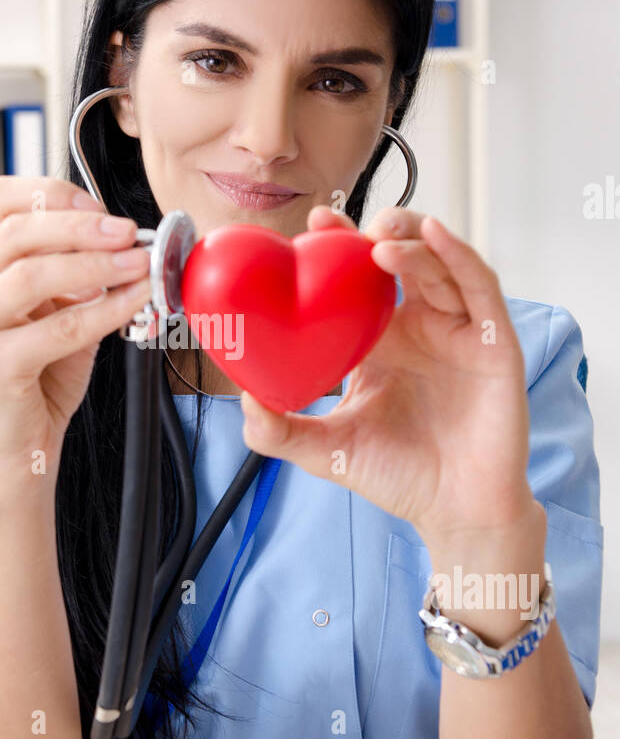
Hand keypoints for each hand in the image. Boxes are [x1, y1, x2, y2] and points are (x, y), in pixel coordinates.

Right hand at [0, 176, 151, 470]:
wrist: (18, 450)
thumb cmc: (39, 380)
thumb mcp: (60, 312)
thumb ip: (81, 275)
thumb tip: (128, 239)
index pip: (0, 201)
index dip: (55, 195)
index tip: (103, 210)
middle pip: (18, 231)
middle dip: (82, 226)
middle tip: (129, 232)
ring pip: (32, 273)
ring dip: (96, 264)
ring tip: (138, 264)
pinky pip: (59, 325)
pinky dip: (104, 309)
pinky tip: (133, 302)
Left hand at [239, 204, 535, 542]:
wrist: (452, 512)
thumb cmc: (397, 477)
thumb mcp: (324, 450)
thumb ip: (278, 430)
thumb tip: (243, 399)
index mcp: (382, 342)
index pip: (359, 280)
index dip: (338, 247)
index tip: (310, 226)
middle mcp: (422, 328)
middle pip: (403, 258)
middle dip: (374, 230)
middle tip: (339, 226)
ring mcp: (461, 332)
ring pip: (440, 264)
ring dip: (411, 240)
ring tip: (379, 236)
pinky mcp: (495, 342)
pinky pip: (479, 288)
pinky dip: (457, 255)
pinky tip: (431, 236)